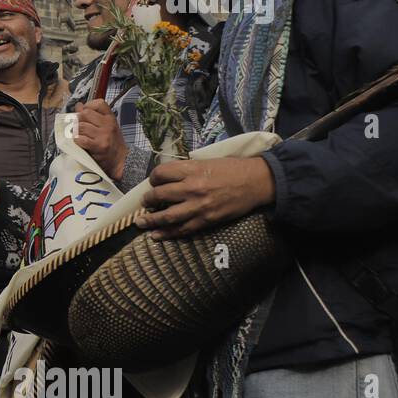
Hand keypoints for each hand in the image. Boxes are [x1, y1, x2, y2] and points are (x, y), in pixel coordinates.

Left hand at [72, 99, 127, 180]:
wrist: (121, 160)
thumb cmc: (112, 142)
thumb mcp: (106, 126)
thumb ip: (93, 116)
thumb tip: (78, 105)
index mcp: (110, 118)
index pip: (99, 103)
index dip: (88, 106)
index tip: (84, 112)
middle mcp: (108, 124)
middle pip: (85, 113)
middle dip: (79, 120)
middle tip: (80, 127)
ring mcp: (103, 135)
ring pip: (81, 126)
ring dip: (76, 131)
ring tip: (80, 136)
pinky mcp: (98, 146)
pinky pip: (81, 139)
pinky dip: (77, 140)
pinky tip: (80, 143)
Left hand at [136, 157, 275, 239]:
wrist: (256, 182)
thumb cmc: (232, 169)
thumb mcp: (207, 162)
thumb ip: (187, 169)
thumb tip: (168, 177)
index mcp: (192, 169)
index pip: (161, 173)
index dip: (153, 178)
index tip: (154, 182)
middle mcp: (192, 187)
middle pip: (159, 195)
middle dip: (148, 200)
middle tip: (144, 202)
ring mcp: (199, 206)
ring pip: (167, 216)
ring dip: (151, 220)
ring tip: (141, 222)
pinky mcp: (206, 220)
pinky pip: (182, 229)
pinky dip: (167, 233)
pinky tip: (156, 235)